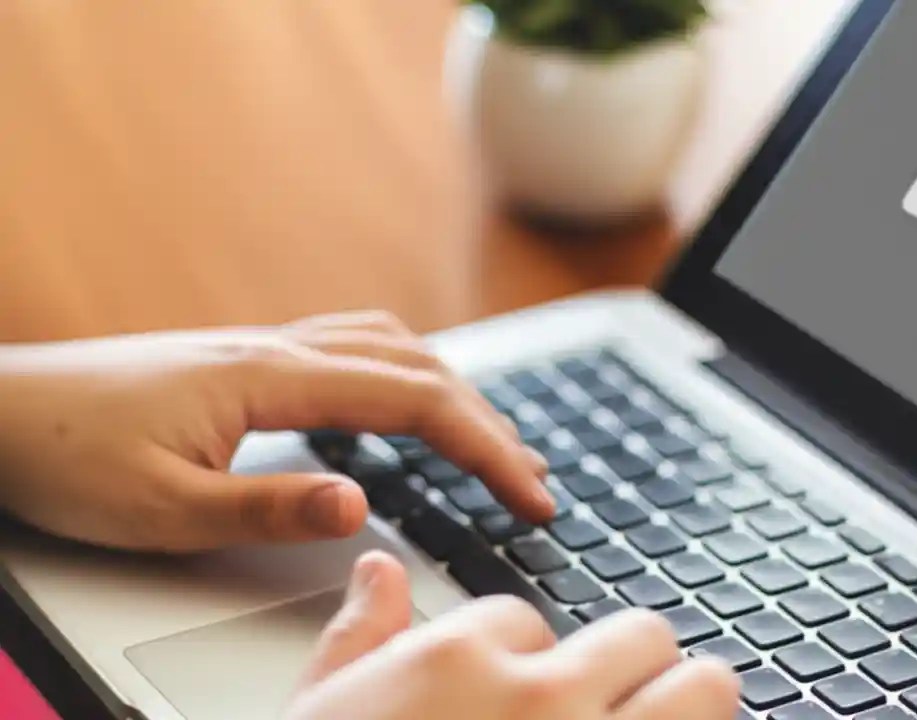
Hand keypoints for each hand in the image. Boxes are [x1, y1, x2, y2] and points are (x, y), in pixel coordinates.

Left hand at [0, 311, 552, 551]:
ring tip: (490, 443)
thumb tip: (363, 507)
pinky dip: (406, 376)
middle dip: (489, 424)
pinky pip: (355, 351)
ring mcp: (266, 349)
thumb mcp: (159, 509)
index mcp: (272, 378)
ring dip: (454, 393)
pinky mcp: (250, 363)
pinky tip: (403, 406)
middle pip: (420, 369)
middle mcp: (280, 350)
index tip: (531, 494)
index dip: (486, 448)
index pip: (414, 403)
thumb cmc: (62, 454)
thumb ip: (267, 507)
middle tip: (532, 482)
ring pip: (393, 350)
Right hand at [286, 552, 739, 719]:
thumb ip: (359, 640)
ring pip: (708, 687)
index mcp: (460, 662)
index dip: (516, 666)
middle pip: (642, 635)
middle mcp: (546, 701)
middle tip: (601, 716)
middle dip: (624, 670)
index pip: (526, 620)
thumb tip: (380, 572)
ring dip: (687, 708)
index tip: (500, 709)